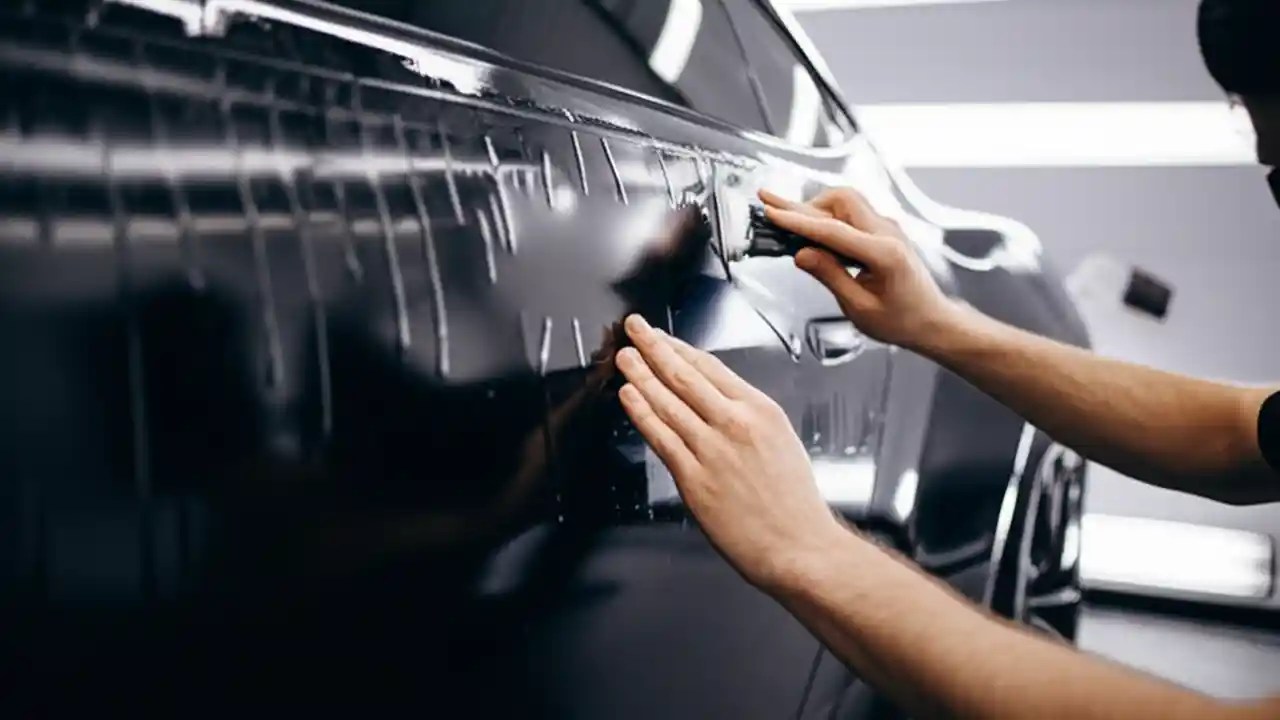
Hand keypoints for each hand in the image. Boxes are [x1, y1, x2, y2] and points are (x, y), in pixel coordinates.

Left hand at [613, 314, 844, 589]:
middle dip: (654, 347)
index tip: (662, 337)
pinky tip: (627, 396)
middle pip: (684, 375)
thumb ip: (747, 418)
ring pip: (668, 402)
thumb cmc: (794, 503)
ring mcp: (712, 450)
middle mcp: (735, 423)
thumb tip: (714, 401)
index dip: (679, 348)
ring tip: (624, 356)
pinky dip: (641, 413)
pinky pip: (661, 437)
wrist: (799, 546)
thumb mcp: (781, 441)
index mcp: (760, 410)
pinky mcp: (694, 479)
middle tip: (634, 327)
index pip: (711, 367)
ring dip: (640, 375)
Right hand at [759, 188, 956, 349]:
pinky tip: (812, 232)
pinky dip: (828, 218)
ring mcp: (888, 228)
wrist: (933, 320)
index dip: (797, 221)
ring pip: (846, 202)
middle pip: (841, 199)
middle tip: (773, 208)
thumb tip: (801, 254)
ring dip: (817, 209)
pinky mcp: (884, 231)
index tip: (771, 212)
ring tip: (790, 225)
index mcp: (883, 253)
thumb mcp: (860, 307)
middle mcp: (887, 233)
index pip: (832, 230)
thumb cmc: (902, 320)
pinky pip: (852, 214)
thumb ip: (830, 276)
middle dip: (805, 204)